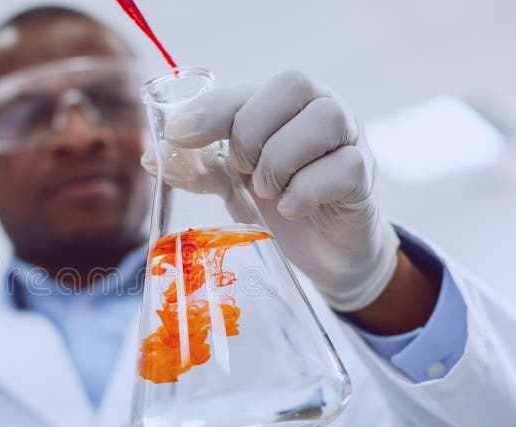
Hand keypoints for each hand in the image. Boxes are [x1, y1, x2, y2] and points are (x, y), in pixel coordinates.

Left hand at [160, 70, 400, 312]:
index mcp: (284, 106)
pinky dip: (305, 190)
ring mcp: (349, 140)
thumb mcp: (232, 186)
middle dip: (251, 132)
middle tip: (241, 171)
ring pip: (323, 118)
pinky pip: (341, 167)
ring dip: (280, 161)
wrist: (325, 252)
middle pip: (291, 85)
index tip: (176, 136)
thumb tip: (152, 156)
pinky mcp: (363, 177)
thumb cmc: (278, 207)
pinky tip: (290, 210)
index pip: (246, 90)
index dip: (209, 111)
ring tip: (267, 193)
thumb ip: (198, 168)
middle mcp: (321, 110)